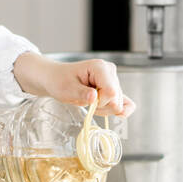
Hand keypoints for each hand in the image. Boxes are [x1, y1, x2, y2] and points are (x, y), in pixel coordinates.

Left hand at [12, 53, 136, 117]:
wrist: (56, 78)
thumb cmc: (59, 80)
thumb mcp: (66, 88)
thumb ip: (82, 93)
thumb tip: (94, 98)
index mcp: (100, 67)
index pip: (111, 92)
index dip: (100, 102)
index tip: (87, 100)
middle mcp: (110, 71)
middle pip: (117, 100)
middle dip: (102, 107)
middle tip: (86, 101)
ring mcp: (113, 80)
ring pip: (119, 104)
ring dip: (104, 109)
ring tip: (90, 101)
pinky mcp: (114, 88)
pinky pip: (127, 103)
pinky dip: (120, 110)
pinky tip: (115, 114)